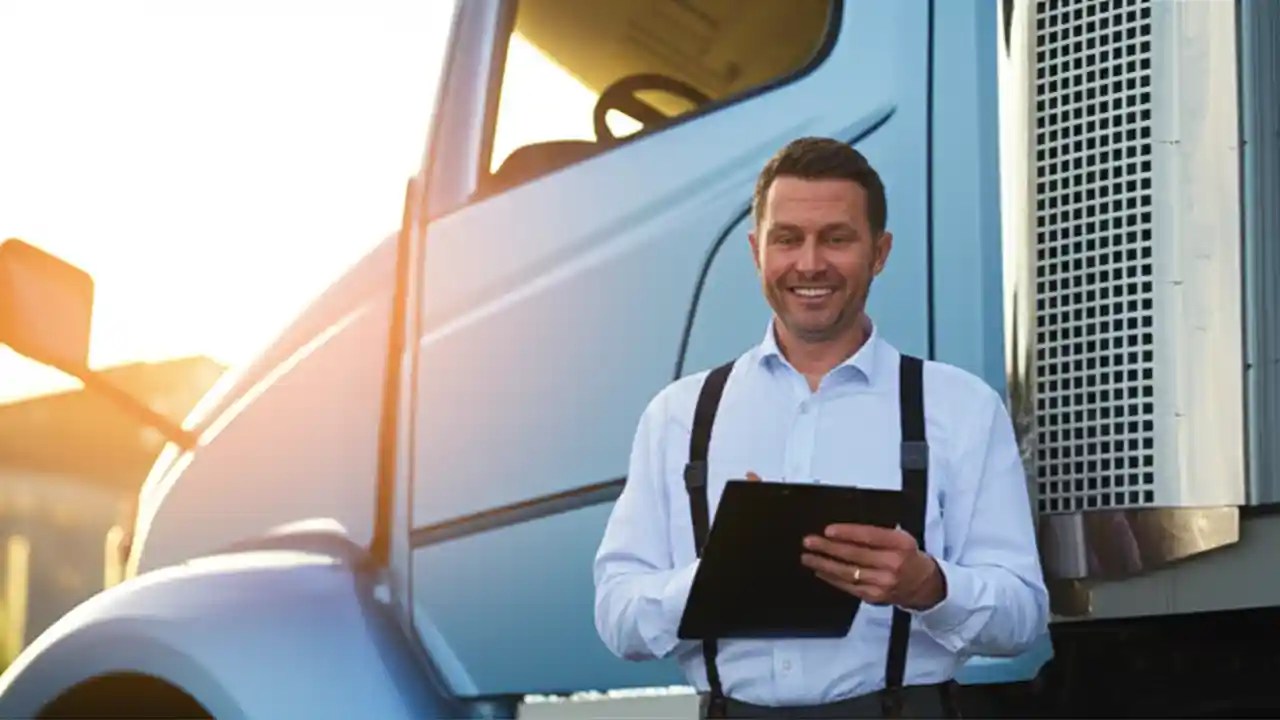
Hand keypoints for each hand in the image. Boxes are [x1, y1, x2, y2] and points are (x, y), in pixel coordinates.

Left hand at [800, 523, 945, 609]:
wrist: (924, 585)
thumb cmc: (908, 557)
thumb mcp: (899, 538)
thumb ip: (875, 534)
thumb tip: (842, 531)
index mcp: (900, 544)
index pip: (870, 537)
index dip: (847, 533)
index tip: (828, 530)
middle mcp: (893, 564)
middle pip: (855, 555)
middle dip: (828, 548)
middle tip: (810, 542)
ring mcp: (883, 583)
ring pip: (848, 572)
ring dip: (824, 564)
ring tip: (808, 557)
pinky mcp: (874, 597)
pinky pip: (848, 586)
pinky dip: (832, 578)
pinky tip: (820, 570)